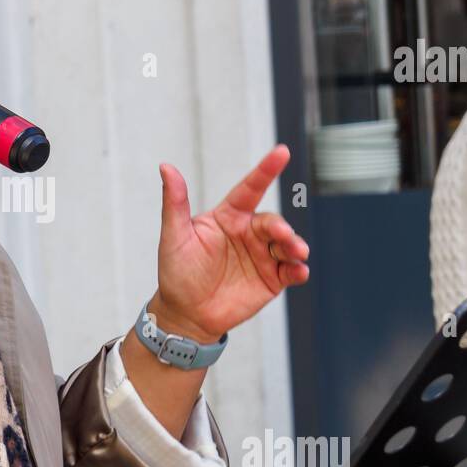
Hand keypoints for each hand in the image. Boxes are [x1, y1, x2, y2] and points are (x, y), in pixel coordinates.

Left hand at [150, 144, 308, 341]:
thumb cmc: (177, 272)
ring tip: (297, 252)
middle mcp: (248, 233)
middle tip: (283, 235)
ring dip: (295, 246)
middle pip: (272, 222)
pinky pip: (291, 271)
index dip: (266, 171)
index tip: (282, 152)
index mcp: (228, 217)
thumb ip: (174, 203)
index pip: (250, 189)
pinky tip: (300, 270)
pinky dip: (299, 269)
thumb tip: (166, 166)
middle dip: (281, 226)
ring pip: (287, 244)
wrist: (186, 314)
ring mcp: (262, 256)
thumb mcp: (174, 236)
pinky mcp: (272, 279)